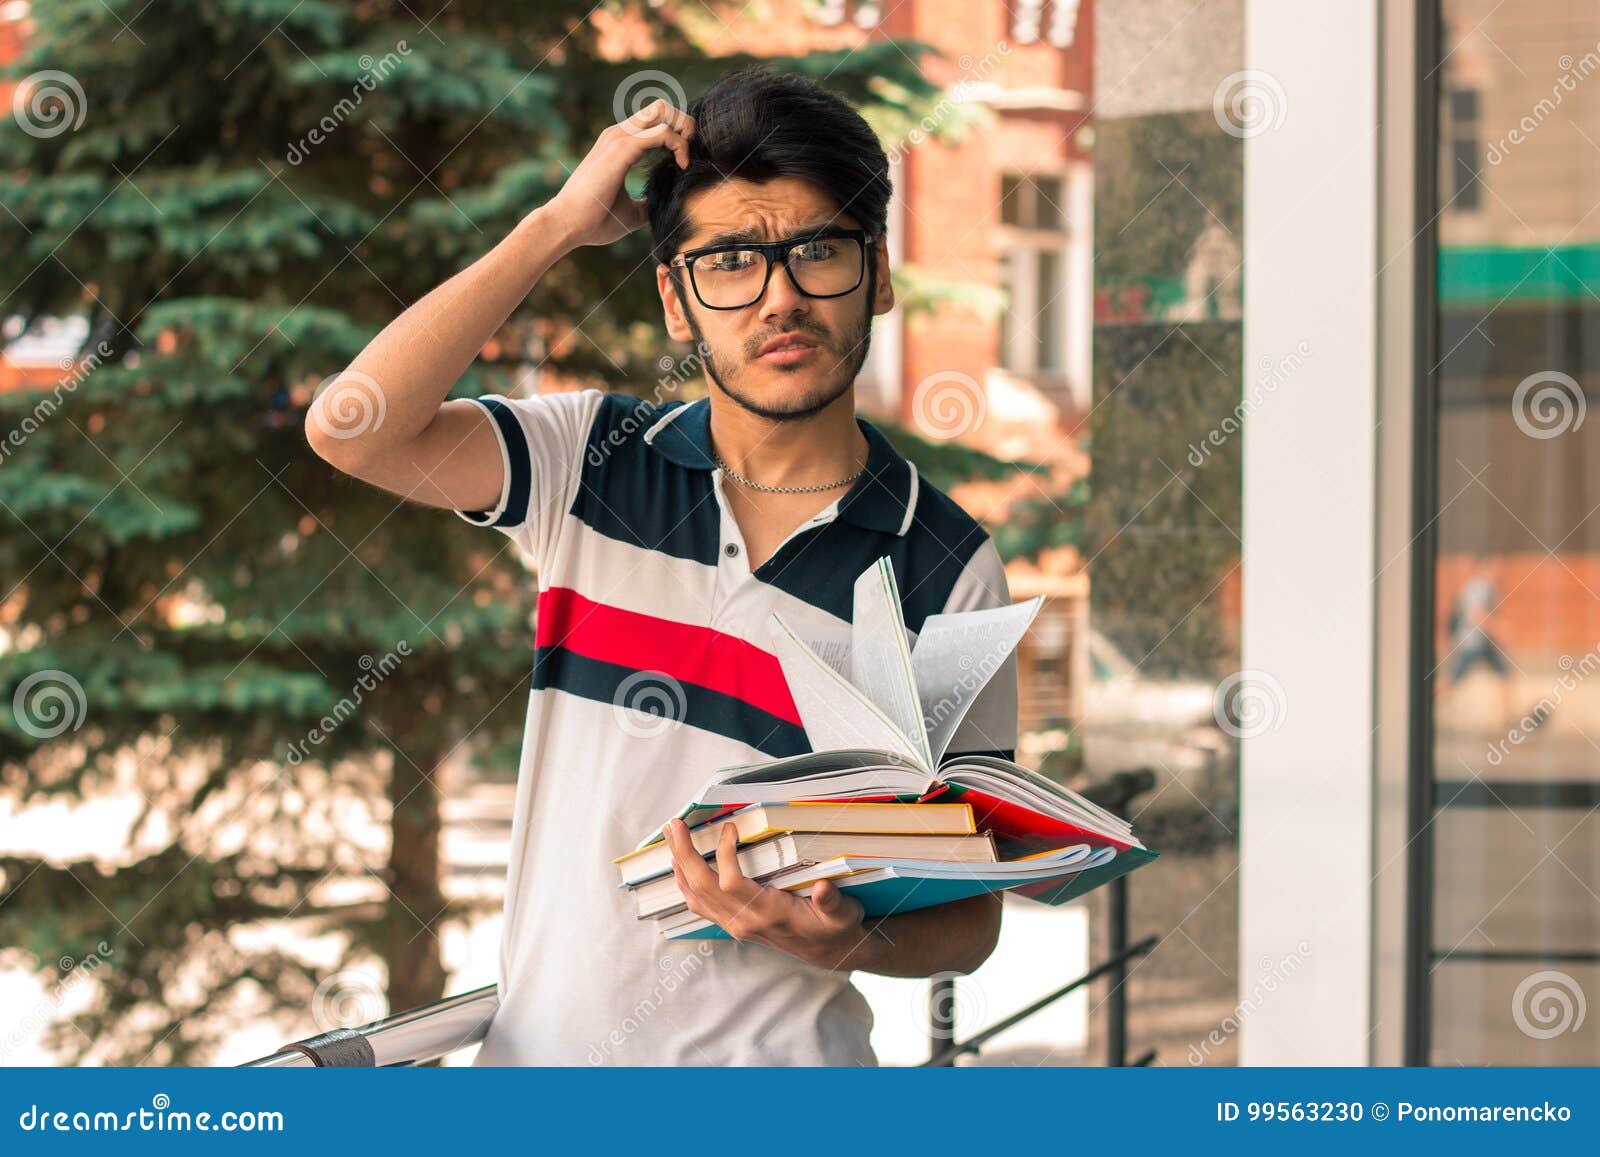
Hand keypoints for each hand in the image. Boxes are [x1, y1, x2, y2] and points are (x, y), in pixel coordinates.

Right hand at [543, 98, 695, 248]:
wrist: (567, 224)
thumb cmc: (593, 220)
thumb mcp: (630, 211)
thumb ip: (646, 202)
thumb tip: (663, 205)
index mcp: (618, 144)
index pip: (653, 119)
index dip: (676, 133)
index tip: (684, 161)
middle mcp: (618, 135)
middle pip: (660, 107)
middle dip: (683, 124)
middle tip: (690, 152)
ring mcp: (619, 138)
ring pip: (662, 111)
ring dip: (683, 130)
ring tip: (687, 157)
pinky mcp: (622, 148)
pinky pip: (662, 132)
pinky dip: (679, 145)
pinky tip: (682, 166)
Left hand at [664, 818, 869, 968]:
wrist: (828, 953)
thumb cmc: (834, 928)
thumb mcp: (842, 913)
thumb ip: (832, 902)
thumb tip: (825, 888)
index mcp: (768, 914)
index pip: (731, 884)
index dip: (724, 854)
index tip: (729, 827)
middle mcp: (745, 922)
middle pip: (702, 888)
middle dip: (684, 854)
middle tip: (674, 824)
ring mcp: (735, 925)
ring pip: (695, 897)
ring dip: (679, 865)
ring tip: (671, 836)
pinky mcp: (732, 924)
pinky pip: (699, 904)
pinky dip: (685, 882)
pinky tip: (682, 864)